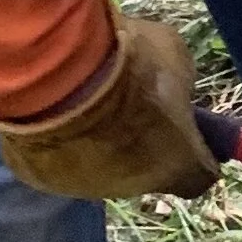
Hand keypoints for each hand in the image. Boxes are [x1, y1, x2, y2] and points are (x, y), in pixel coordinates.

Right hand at [0, 15, 216, 201]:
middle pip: (145, 171)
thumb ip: (179, 79)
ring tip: (84, 101)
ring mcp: (84, 187)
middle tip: (130, 103)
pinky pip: (58, 159)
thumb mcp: (171, 53)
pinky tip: (52, 108)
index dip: (194, 150)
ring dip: (98, 142)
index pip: (200, 175)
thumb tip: (175, 86)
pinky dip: (59, 140)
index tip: (187, 125)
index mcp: (177, 164)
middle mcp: (134, 187)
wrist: (55, 70)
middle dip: (141, 142)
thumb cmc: (126, 61)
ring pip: (99, 167)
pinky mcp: (42, 178)